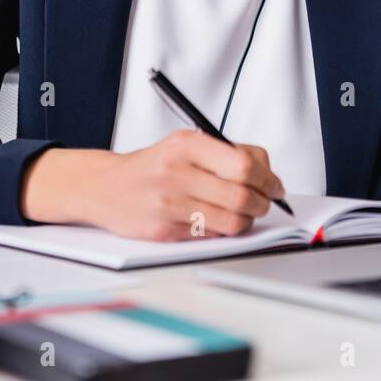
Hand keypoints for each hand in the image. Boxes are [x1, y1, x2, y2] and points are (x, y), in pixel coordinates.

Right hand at [22, 130, 284, 240]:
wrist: (104, 187)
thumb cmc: (154, 166)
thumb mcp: (187, 145)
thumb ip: (227, 154)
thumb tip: (269, 174)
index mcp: (187, 144)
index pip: (244, 164)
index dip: (268, 178)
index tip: (275, 186)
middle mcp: (176, 172)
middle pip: (242, 195)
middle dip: (263, 203)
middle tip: (265, 203)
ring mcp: (168, 203)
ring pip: (231, 220)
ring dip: (247, 221)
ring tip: (244, 214)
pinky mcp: (164, 230)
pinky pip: (211, 235)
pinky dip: (223, 231)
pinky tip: (219, 222)